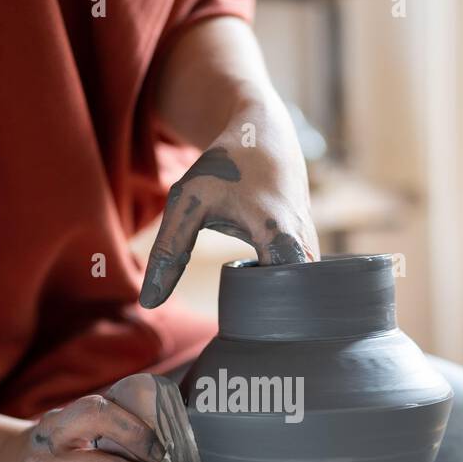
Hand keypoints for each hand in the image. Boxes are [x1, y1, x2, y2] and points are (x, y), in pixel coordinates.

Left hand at [140, 97, 319, 307]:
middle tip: (247, 328)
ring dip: (283, 306)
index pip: (290, 290)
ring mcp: (313, 244)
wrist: (262, 133)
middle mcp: (304, 241)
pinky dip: (289, 293)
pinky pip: (308, 282)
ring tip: (255, 316)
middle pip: (302, 300)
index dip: (270, 312)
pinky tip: (264, 299)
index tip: (243, 322)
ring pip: (308, 292)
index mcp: (277, 232)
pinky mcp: (311, 246)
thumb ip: (168, 252)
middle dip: (278, 318)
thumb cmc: (223, 166)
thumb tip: (149, 303)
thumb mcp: (187, 202)